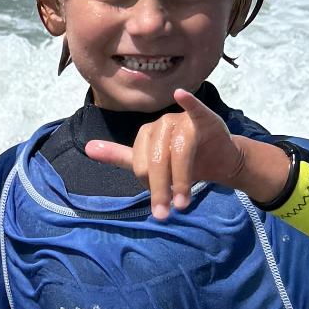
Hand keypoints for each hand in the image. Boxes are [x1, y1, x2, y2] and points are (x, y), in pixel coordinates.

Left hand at [84, 88, 282, 218]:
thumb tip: (87, 148)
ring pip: (178, 152)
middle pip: (157, 160)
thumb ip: (120, 156)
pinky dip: (189, 102)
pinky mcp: (205, 119)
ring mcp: (183, 120)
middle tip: (164, 214)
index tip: (160, 202)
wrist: (221, 161)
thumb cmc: (184, 162)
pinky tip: (181, 95)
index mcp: (147, 133)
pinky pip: (196, 109)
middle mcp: (162, 123)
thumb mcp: (149, 162)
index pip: (140, 164)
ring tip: (182, 204)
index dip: (150, 186)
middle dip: (161, 190)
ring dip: (181, 181)